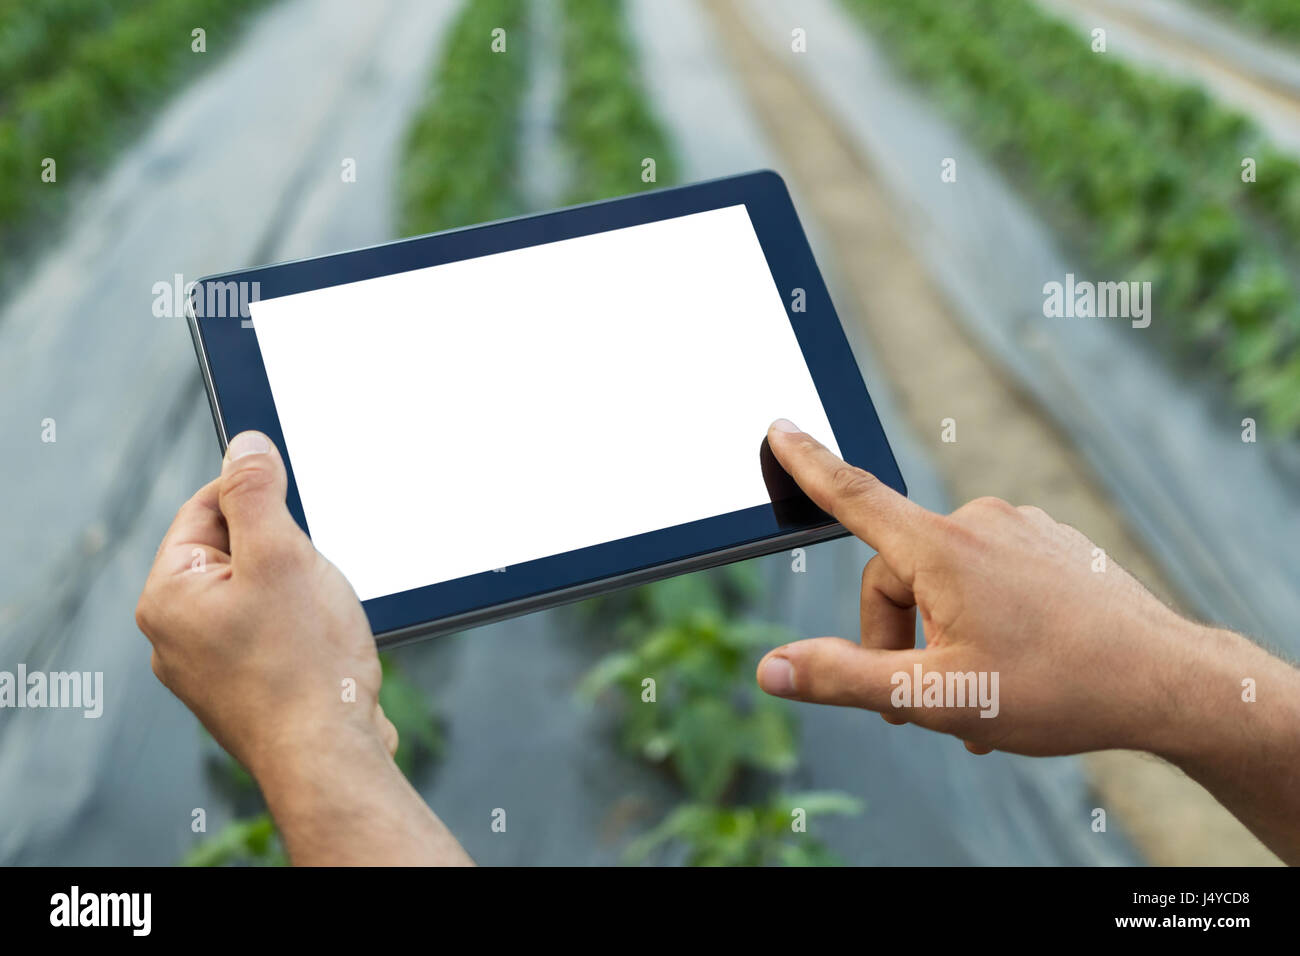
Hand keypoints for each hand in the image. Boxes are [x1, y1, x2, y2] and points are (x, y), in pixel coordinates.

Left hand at [137, 431, 470, 864]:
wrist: (328, 756)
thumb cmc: (304, 664)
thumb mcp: (282, 555)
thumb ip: (257, 492)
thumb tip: (244, 445)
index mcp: (169, 596)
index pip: (205, 510)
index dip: (256, 496)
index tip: (296, 502)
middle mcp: (176, 636)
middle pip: (235, 553)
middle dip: (285, 553)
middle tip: (314, 575)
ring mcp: (208, 670)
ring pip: (258, 595)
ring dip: (297, 592)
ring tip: (322, 619)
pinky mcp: (244, 693)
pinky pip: (271, 636)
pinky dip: (301, 631)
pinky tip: (325, 648)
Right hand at [755, 419, 1203, 757]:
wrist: (1169, 681)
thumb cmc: (1056, 688)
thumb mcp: (937, 696)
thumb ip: (845, 678)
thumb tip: (772, 668)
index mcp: (941, 549)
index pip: (853, 496)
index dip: (807, 464)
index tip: (779, 428)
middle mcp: (978, 522)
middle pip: (896, 574)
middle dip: (895, 639)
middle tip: (920, 706)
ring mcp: (1021, 529)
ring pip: (945, 582)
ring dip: (942, 638)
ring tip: (978, 698)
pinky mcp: (1053, 543)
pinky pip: (992, 577)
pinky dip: (984, 622)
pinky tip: (1013, 669)